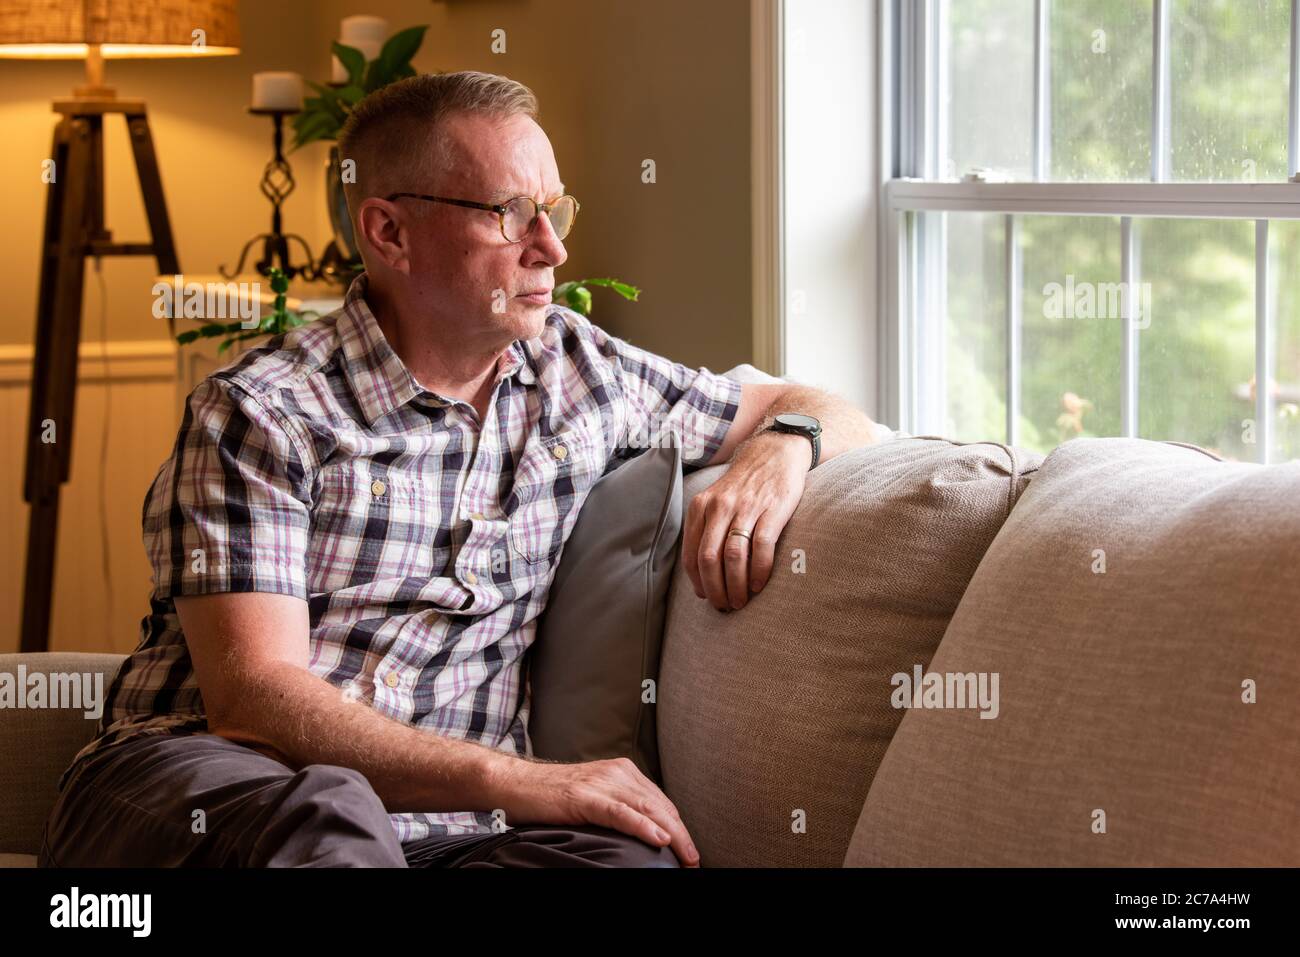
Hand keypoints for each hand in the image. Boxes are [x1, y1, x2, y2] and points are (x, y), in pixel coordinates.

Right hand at [490, 755, 700, 866]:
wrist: (514, 784)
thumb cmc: (551, 796)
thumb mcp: (593, 797)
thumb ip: (617, 807)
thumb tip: (644, 832)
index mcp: (622, 771)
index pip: (661, 802)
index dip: (678, 826)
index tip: (689, 850)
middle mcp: (617, 772)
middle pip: (661, 806)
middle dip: (682, 835)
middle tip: (694, 860)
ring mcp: (601, 782)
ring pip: (647, 809)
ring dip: (673, 835)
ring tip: (687, 856)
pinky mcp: (584, 796)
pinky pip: (621, 813)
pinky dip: (644, 826)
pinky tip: (660, 838)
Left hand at [682, 431, 807, 610]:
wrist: (775, 452)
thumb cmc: (744, 486)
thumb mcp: (716, 500)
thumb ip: (706, 530)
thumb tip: (701, 576)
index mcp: (701, 507)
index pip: (691, 554)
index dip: (698, 582)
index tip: (707, 597)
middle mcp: (719, 506)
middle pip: (709, 559)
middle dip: (715, 589)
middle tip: (725, 606)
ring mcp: (746, 507)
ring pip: (733, 556)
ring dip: (736, 585)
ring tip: (741, 601)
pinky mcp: (772, 509)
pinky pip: (762, 546)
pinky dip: (759, 570)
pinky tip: (759, 585)